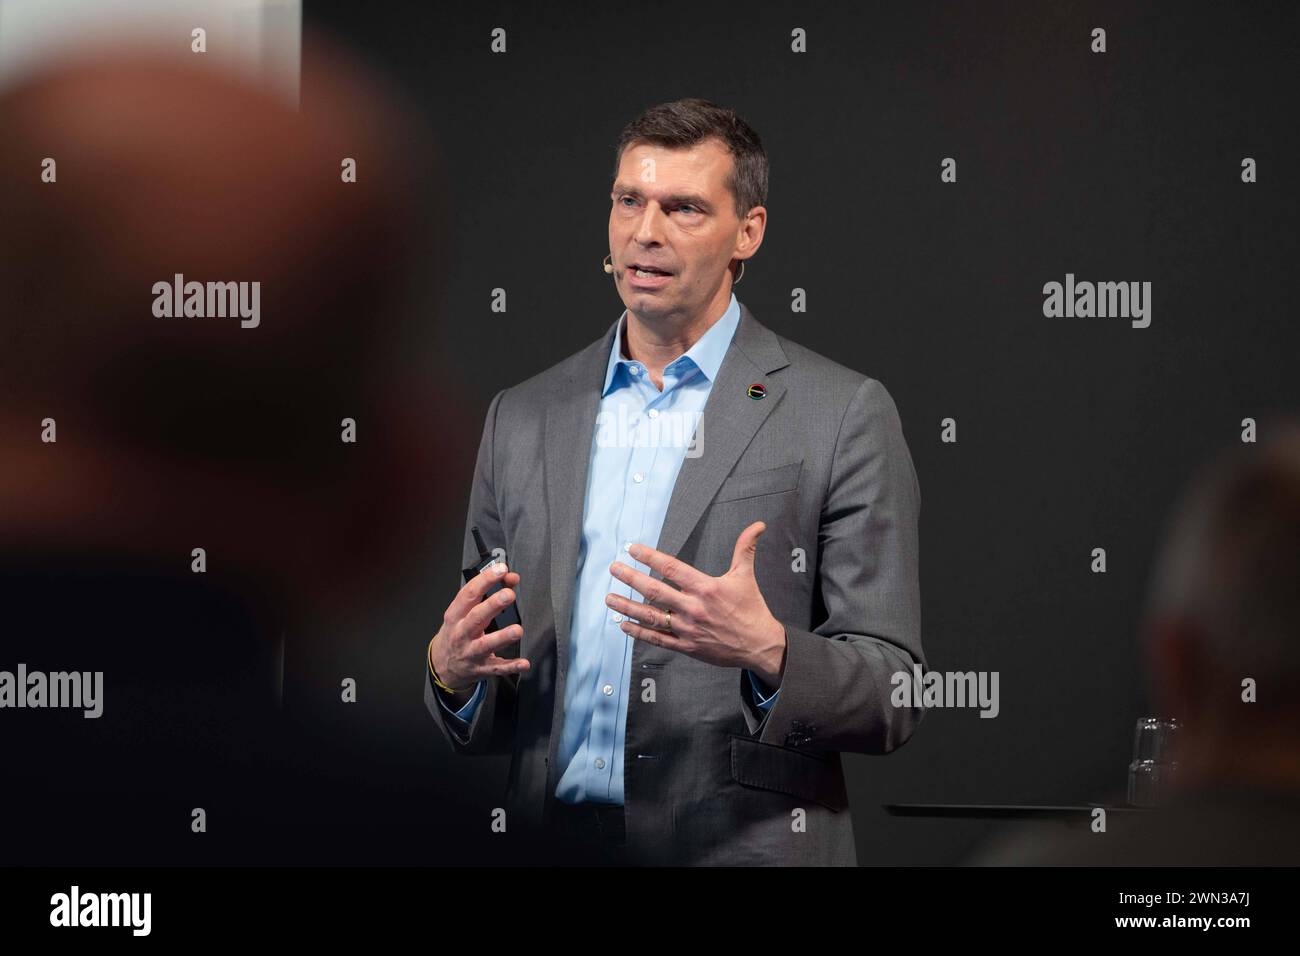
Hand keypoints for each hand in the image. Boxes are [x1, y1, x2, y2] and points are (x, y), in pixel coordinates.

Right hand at [431, 561, 529, 688]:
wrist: (442, 664)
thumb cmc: (456, 631)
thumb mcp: (463, 612)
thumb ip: (486, 594)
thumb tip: (510, 578)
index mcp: (456, 615)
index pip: (468, 594)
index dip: (485, 580)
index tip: (501, 570)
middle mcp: (462, 633)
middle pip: (476, 617)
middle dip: (493, 605)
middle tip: (509, 595)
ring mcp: (471, 652)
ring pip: (486, 645)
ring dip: (502, 637)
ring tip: (517, 630)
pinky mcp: (481, 668)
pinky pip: (497, 668)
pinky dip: (511, 666)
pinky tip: (523, 663)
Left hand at [605, 521, 786, 683]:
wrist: (760, 645)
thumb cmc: (752, 609)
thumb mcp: (746, 576)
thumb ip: (745, 548)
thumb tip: (758, 525)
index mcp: (705, 588)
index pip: (671, 568)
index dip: (649, 557)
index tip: (632, 549)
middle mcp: (693, 607)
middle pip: (654, 590)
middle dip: (631, 578)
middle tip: (614, 569)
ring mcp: (687, 629)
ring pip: (651, 616)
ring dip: (627, 606)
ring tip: (609, 598)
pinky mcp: (686, 646)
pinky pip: (657, 639)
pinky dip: (639, 632)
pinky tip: (624, 624)